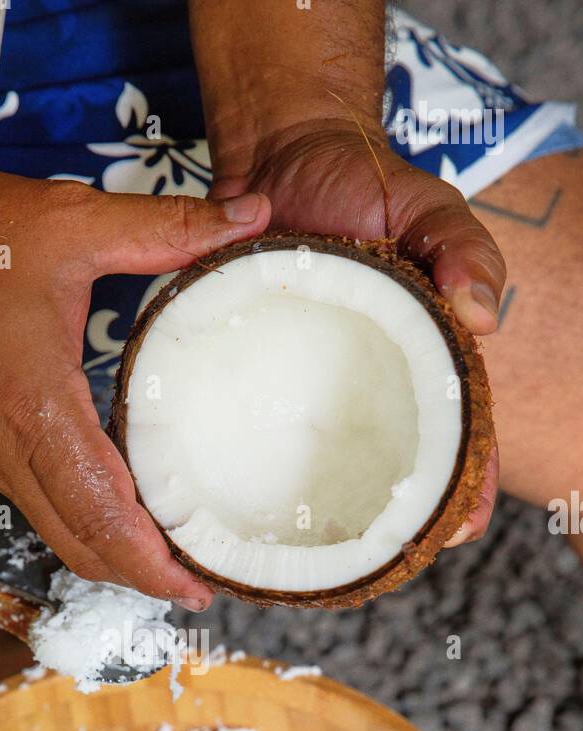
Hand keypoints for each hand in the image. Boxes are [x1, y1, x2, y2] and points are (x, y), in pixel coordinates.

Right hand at [0, 170, 269, 604]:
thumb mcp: (64, 224)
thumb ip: (162, 227)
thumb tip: (249, 214)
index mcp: (36, 412)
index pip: (103, 521)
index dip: (153, 568)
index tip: (198, 592)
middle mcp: (4, 453)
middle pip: (80, 547)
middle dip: (139, 577)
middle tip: (193, 583)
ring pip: (52, 527)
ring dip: (107, 545)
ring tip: (162, 539)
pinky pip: (27, 496)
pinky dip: (73, 511)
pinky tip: (103, 484)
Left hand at [209, 116, 504, 543]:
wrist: (281, 155)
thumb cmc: (361, 180)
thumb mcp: (429, 207)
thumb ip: (464, 251)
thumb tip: (482, 317)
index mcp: (426, 357)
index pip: (460, 432)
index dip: (467, 483)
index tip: (460, 527)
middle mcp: (373, 384)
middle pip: (400, 466)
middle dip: (408, 522)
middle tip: (398, 561)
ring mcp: (317, 385)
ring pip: (333, 463)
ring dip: (340, 513)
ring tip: (336, 560)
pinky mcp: (262, 376)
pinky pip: (269, 433)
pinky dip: (271, 473)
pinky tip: (264, 513)